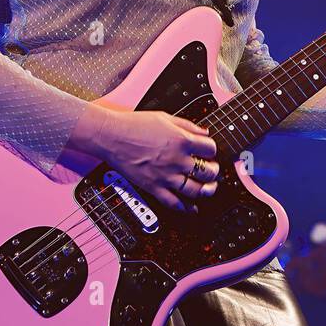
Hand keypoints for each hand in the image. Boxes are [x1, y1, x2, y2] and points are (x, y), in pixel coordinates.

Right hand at [94, 108, 220, 210]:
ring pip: (196, 190)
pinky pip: (173, 202)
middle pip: (208, 171)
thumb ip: (187, 125)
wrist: (111, 136)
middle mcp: (177, 160)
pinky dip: (185, 208)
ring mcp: (166, 176)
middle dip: (214, 171)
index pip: (210, 149)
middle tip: (212, 170)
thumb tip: (203, 131)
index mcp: (182, 140)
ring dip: (206, 190)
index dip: (212, 149)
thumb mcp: (165, 117)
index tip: (208, 151)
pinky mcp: (153, 187)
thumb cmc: (134, 125)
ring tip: (208, 188)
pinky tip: (191, 208)